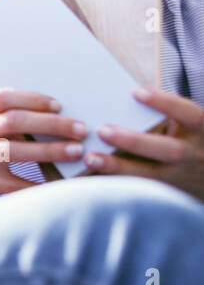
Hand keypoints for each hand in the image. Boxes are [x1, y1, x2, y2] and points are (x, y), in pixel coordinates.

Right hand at [0, 88, 87, 198]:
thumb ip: (11, 115)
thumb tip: (60, 116)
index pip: (4, 99)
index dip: (32, 99)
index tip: (59, 105)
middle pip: (15, 122)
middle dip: (51, 125)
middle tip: (81, 129)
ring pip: (14, 151)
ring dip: (48, 150)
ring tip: (76, 151)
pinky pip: (15, 183)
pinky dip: (39, 184)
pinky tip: (62, 184)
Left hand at [85, 87, 203, 201]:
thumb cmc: (190, 139)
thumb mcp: (187, 126)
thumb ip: (164, 116)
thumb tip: (120, 101)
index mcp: (201, 130)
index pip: (190, 114)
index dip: (164, 103)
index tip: (136, 92)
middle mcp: (195, 155)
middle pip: (170, 150)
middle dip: (135, 141)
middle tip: (102, 130)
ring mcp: (181, 176)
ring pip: (152, 175)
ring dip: (119, 167)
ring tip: (90, 158)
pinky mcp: (166, 192)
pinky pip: (139, 189)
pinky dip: (115, 182)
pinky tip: (92, 177)